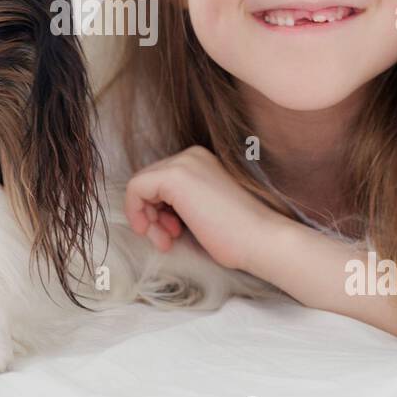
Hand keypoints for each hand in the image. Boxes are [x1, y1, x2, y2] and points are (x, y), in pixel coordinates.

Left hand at [123, 145, 279, 272]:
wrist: (261, 240)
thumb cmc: (238, 236)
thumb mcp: (202, 211)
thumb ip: (180, 203)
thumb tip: (149, 210)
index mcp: (200, 161)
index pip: (159, 181)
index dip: (156, 210)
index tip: (170, 234)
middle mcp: (191, 155)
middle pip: (148, 182)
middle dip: (150, 214)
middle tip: (165, 240)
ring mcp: (184, 163)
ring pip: (140, 185)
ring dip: (146, 218)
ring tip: (165, 241)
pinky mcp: (175, 176)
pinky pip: (135, 188)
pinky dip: (136, 212)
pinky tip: (153, 233)